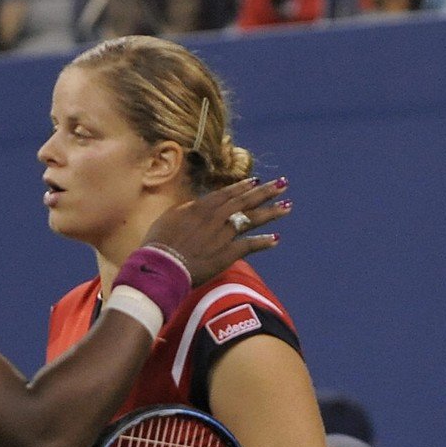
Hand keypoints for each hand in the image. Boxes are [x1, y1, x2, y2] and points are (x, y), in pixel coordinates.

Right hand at [142, 176, 291, 285]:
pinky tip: (276, 238)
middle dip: (265, 192)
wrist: (162, 265)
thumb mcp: (169, 218)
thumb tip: (193, 206)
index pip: (227, 193)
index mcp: (201, 207)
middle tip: (282, 184)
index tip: (256, 181)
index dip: (243, 187)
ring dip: (271, 212)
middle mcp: (216, 217)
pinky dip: (263, 242)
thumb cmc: (158, 243)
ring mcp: (223, 235)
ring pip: (252, 220)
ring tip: (287, 206)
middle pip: (245, 201)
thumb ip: (186, 211)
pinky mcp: (227, 254)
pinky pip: (249, 246)